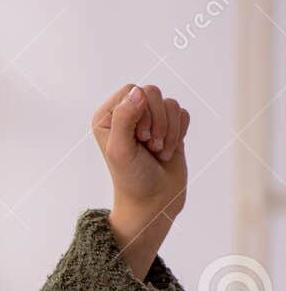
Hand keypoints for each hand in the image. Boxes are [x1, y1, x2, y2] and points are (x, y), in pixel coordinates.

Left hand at [91, 82, 188, 221]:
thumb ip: (124, 118)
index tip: (139, 137)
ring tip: (158, 151)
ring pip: (170, 104)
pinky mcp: (168, 126)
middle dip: (157, 121)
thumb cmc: (131, 177)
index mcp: (107, 117)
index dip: (142, 111)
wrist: (153, 200)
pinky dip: (179, 133)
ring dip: (169, 131)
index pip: (132, 91)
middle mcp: (127, 114)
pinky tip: (168, 151)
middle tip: (150, 145)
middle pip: (152, 93)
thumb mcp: (121, 149)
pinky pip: (182, 113)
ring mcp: (149, 119)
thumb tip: (138, 91)